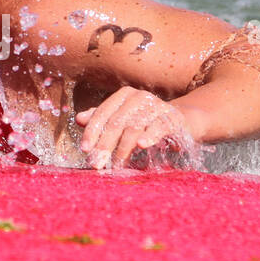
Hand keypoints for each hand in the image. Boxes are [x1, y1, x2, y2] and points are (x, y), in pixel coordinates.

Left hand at [76, 88, 203, 168]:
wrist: (180, 120)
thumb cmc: (145, 121)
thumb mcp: (122, 118)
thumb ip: (101, 118)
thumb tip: (78, 119)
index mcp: (123, 96)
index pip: (102, 113)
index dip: (92, 132)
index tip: (85, 149)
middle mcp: (138, 97)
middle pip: (116, 122)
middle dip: (104, 145)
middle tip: (96, 163)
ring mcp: (156, 106)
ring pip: (134, 127)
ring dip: (123, 148)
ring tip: (116, 165)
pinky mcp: (171, 117)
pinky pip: (158, 126)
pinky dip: (149, 136)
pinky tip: (141, 146)